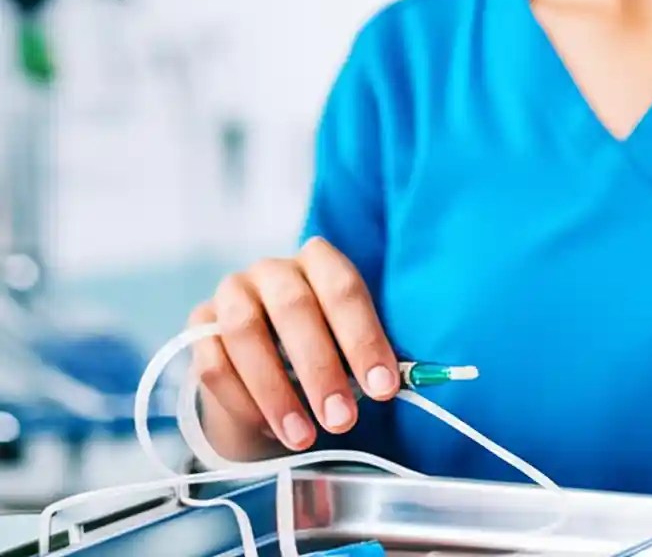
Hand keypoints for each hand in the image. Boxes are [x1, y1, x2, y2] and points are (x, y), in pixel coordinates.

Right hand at [188, 237, 399, 456]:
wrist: (267, 366)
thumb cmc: (324, 349)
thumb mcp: (351, 348)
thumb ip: (372, 360)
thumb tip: (405, 383)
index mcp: (319, 262)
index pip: (343, 288)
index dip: (364, 339)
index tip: (383, 389)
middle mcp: (272, 270)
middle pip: (293, 308)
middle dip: (321, 370)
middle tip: (342, 420)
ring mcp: (229, 294)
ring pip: (245, 333)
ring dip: (276, 391)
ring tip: (303, 437)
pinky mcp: (197, 328)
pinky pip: (213, 363)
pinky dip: (242, 401)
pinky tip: (268, 429)